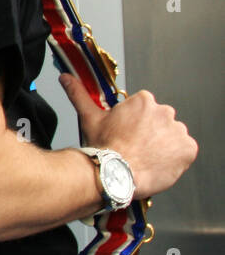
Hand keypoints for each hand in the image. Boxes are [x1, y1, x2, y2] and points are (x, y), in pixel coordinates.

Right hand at [61, 75, 197, 197]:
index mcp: (143, 101)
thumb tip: (66, 79)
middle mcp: (164, 112)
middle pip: (160, 122)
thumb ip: (79, 94)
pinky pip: (184, 152)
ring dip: (162, 145)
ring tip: (144, 157)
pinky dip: (174, 158)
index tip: (126, 133)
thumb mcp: (90, 118)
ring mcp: (178, 131)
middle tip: (134, 147)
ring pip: (171, 136)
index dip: (133, 123)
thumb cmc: (104, 148)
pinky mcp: (188, 149)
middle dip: (150, 133)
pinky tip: (156, 163)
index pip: (143, 109)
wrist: (115, 175)